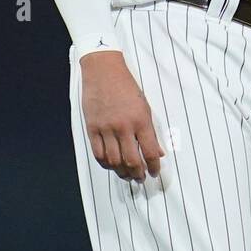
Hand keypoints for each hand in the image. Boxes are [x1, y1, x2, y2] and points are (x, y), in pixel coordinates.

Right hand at [79, 50, 164, 182]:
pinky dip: (106, 163)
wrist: (103, 71)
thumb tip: (158, 152)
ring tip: (127, 175)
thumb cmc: (127, 87)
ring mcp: (106, 128)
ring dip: (122, 172)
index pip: (150, 151)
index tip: (155, 173)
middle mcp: (124, 127)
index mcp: (141, 120)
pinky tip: (112, 165)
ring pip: (114, 160)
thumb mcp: (145, 106)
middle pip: (131, 160)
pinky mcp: (92, 128)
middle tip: (141, 178)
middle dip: (138, 173)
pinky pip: (98, 153)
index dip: (154, 166)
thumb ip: (150, 130)